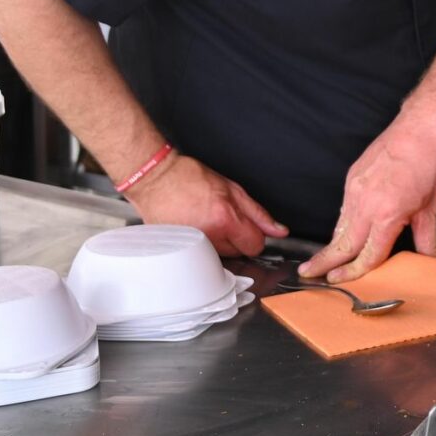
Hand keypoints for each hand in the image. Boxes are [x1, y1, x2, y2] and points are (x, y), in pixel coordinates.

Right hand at [124, 152, 286, 256]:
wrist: (155, 180)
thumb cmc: (190, 178)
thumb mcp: (232, 188)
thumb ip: (258, 213)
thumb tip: (279, 230)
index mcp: (225, 219)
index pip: (256, 245)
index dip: (255, 235)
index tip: (248, 226)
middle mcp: (210, 237)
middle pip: (240, 253)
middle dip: (238, 238)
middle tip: (224, 218)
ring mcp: (193, 247)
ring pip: (223, 256)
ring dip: (221, 243)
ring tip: (208, 222)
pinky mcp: (181, 253)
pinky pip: (204, 256)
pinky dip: (205, 246)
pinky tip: (197, 228)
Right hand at [300, 112, 435, 283]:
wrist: (419, 131)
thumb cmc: (427, 167)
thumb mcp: (430, 210)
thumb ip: (428, 241)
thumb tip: (433, 262)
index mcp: (386, 216)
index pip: (367, 255)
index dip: (353, 273)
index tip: (338, 281)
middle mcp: (366, 205)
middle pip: (342, 244)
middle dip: (323, 262)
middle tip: (307, 275)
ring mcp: (355, 190)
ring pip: (340, 226)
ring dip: (331, 245)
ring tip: (319, 261)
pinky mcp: (351, 179)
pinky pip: (343, 210)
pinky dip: (340, 224)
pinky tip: (341, 233)